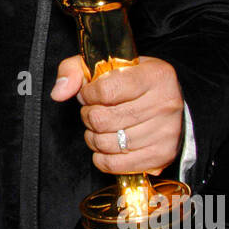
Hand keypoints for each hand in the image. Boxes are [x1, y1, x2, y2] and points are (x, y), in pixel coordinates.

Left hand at [50, 55, 183, 175]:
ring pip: (107, 142)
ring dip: (94, 136)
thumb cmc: (135, 83)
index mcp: (155, 75)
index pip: (106, 90)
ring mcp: (165, 132)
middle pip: (103, 119)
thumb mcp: (107, 65)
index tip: (89, 94)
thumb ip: (75, 70)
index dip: (88, 94)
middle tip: (94, 112)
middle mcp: (165, 103)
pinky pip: (115, 164)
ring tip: (100, 127)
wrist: (169, 103)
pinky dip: (102, 157)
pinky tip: (106, 144)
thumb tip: (59, 93)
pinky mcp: (161, 156)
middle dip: (89, 116)